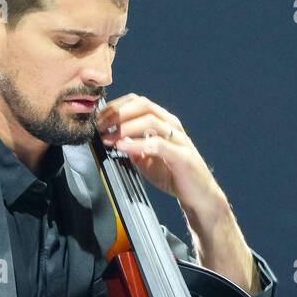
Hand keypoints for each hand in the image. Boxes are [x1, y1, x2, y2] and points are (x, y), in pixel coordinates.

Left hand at [97, 93, 223, 217]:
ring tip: (109, 137)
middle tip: (100, 125)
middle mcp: (172, 125)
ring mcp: (179, 139)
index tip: (98, 118)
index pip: (137, 102)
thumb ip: (131, 147)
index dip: (116, 106)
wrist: (197, 195)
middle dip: (118, 113)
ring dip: (125, 127)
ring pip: (151, 121)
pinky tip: (123, 147)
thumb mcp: (146, 158)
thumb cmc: (173, 174)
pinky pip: (159, 145)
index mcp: (163, 121)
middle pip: (143, 105)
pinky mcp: (182, 156)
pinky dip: (138, 144)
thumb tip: (109, 139)